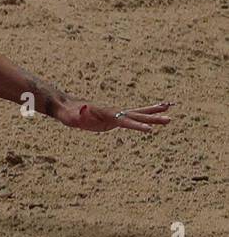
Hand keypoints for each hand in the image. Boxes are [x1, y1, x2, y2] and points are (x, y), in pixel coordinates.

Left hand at [53, 99, 174, 132]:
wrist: (67, 107)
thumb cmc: (69, 113)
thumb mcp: (73, 115)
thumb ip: (80, 113)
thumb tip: (85, 108)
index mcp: (107, 112)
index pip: (125, 120)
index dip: (137, 125)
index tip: (150, 130)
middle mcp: (114, 111)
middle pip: (137, 114)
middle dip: (153, 118)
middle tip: (170, 119)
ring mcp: (116, 113)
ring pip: (138, 112)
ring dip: (153, 111)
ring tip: (170, 107)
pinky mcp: (115, 118)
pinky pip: (132, 117)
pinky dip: (144, 115)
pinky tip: (153, 117)